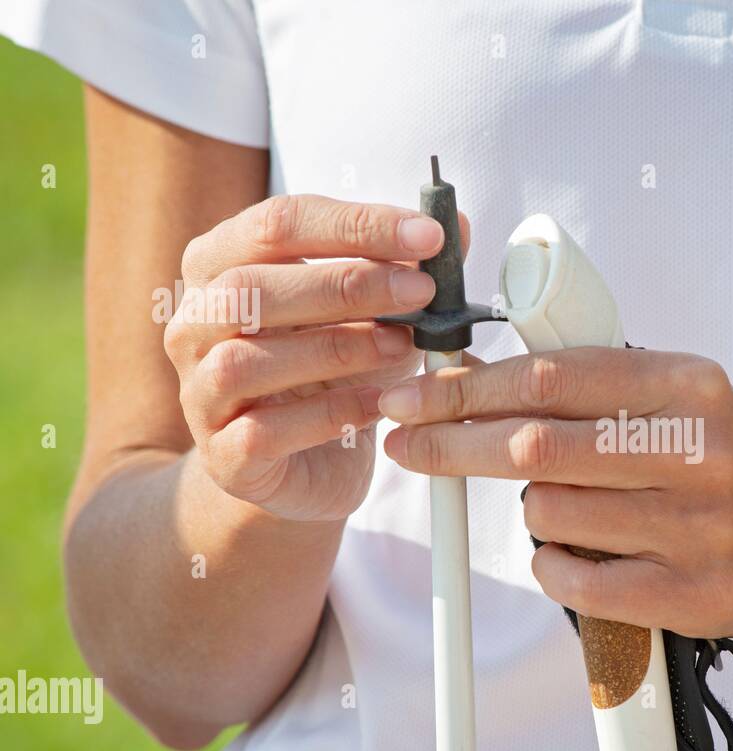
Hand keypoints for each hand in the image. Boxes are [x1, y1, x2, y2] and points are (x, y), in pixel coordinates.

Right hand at [164, 194, 468, 520]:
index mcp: (222, 263)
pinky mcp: (224, 456)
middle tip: (422, 289)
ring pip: (244, 360)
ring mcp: (199, 392)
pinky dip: (327, 416)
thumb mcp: (379, 312)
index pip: (279, 222)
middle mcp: (195, 323)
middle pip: (250, 287)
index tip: (430, 235)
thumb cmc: (337, 373)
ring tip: (404, 346)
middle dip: (345, 283)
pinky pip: (263, 432)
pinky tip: (380, 405)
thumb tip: (455, 221)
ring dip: (335, 348)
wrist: (311, 466)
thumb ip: (409, 266)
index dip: (357, 224)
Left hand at [380, 348, 732, 636]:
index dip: (467, 389)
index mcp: (690, 387)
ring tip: (567, 504)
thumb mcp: (679, 393)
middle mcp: (698, 454)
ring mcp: (696, 531)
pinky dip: (549, 562)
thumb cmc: (723, 455)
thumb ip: (593, 385)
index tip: (413, 397)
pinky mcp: (690, 597)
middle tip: (410, 443)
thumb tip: (473, 383)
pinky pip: (573, 579)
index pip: (552, 379)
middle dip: (453, 444)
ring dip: (529, 508)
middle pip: (536, 447)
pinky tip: (571, 550)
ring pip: (548, 514)